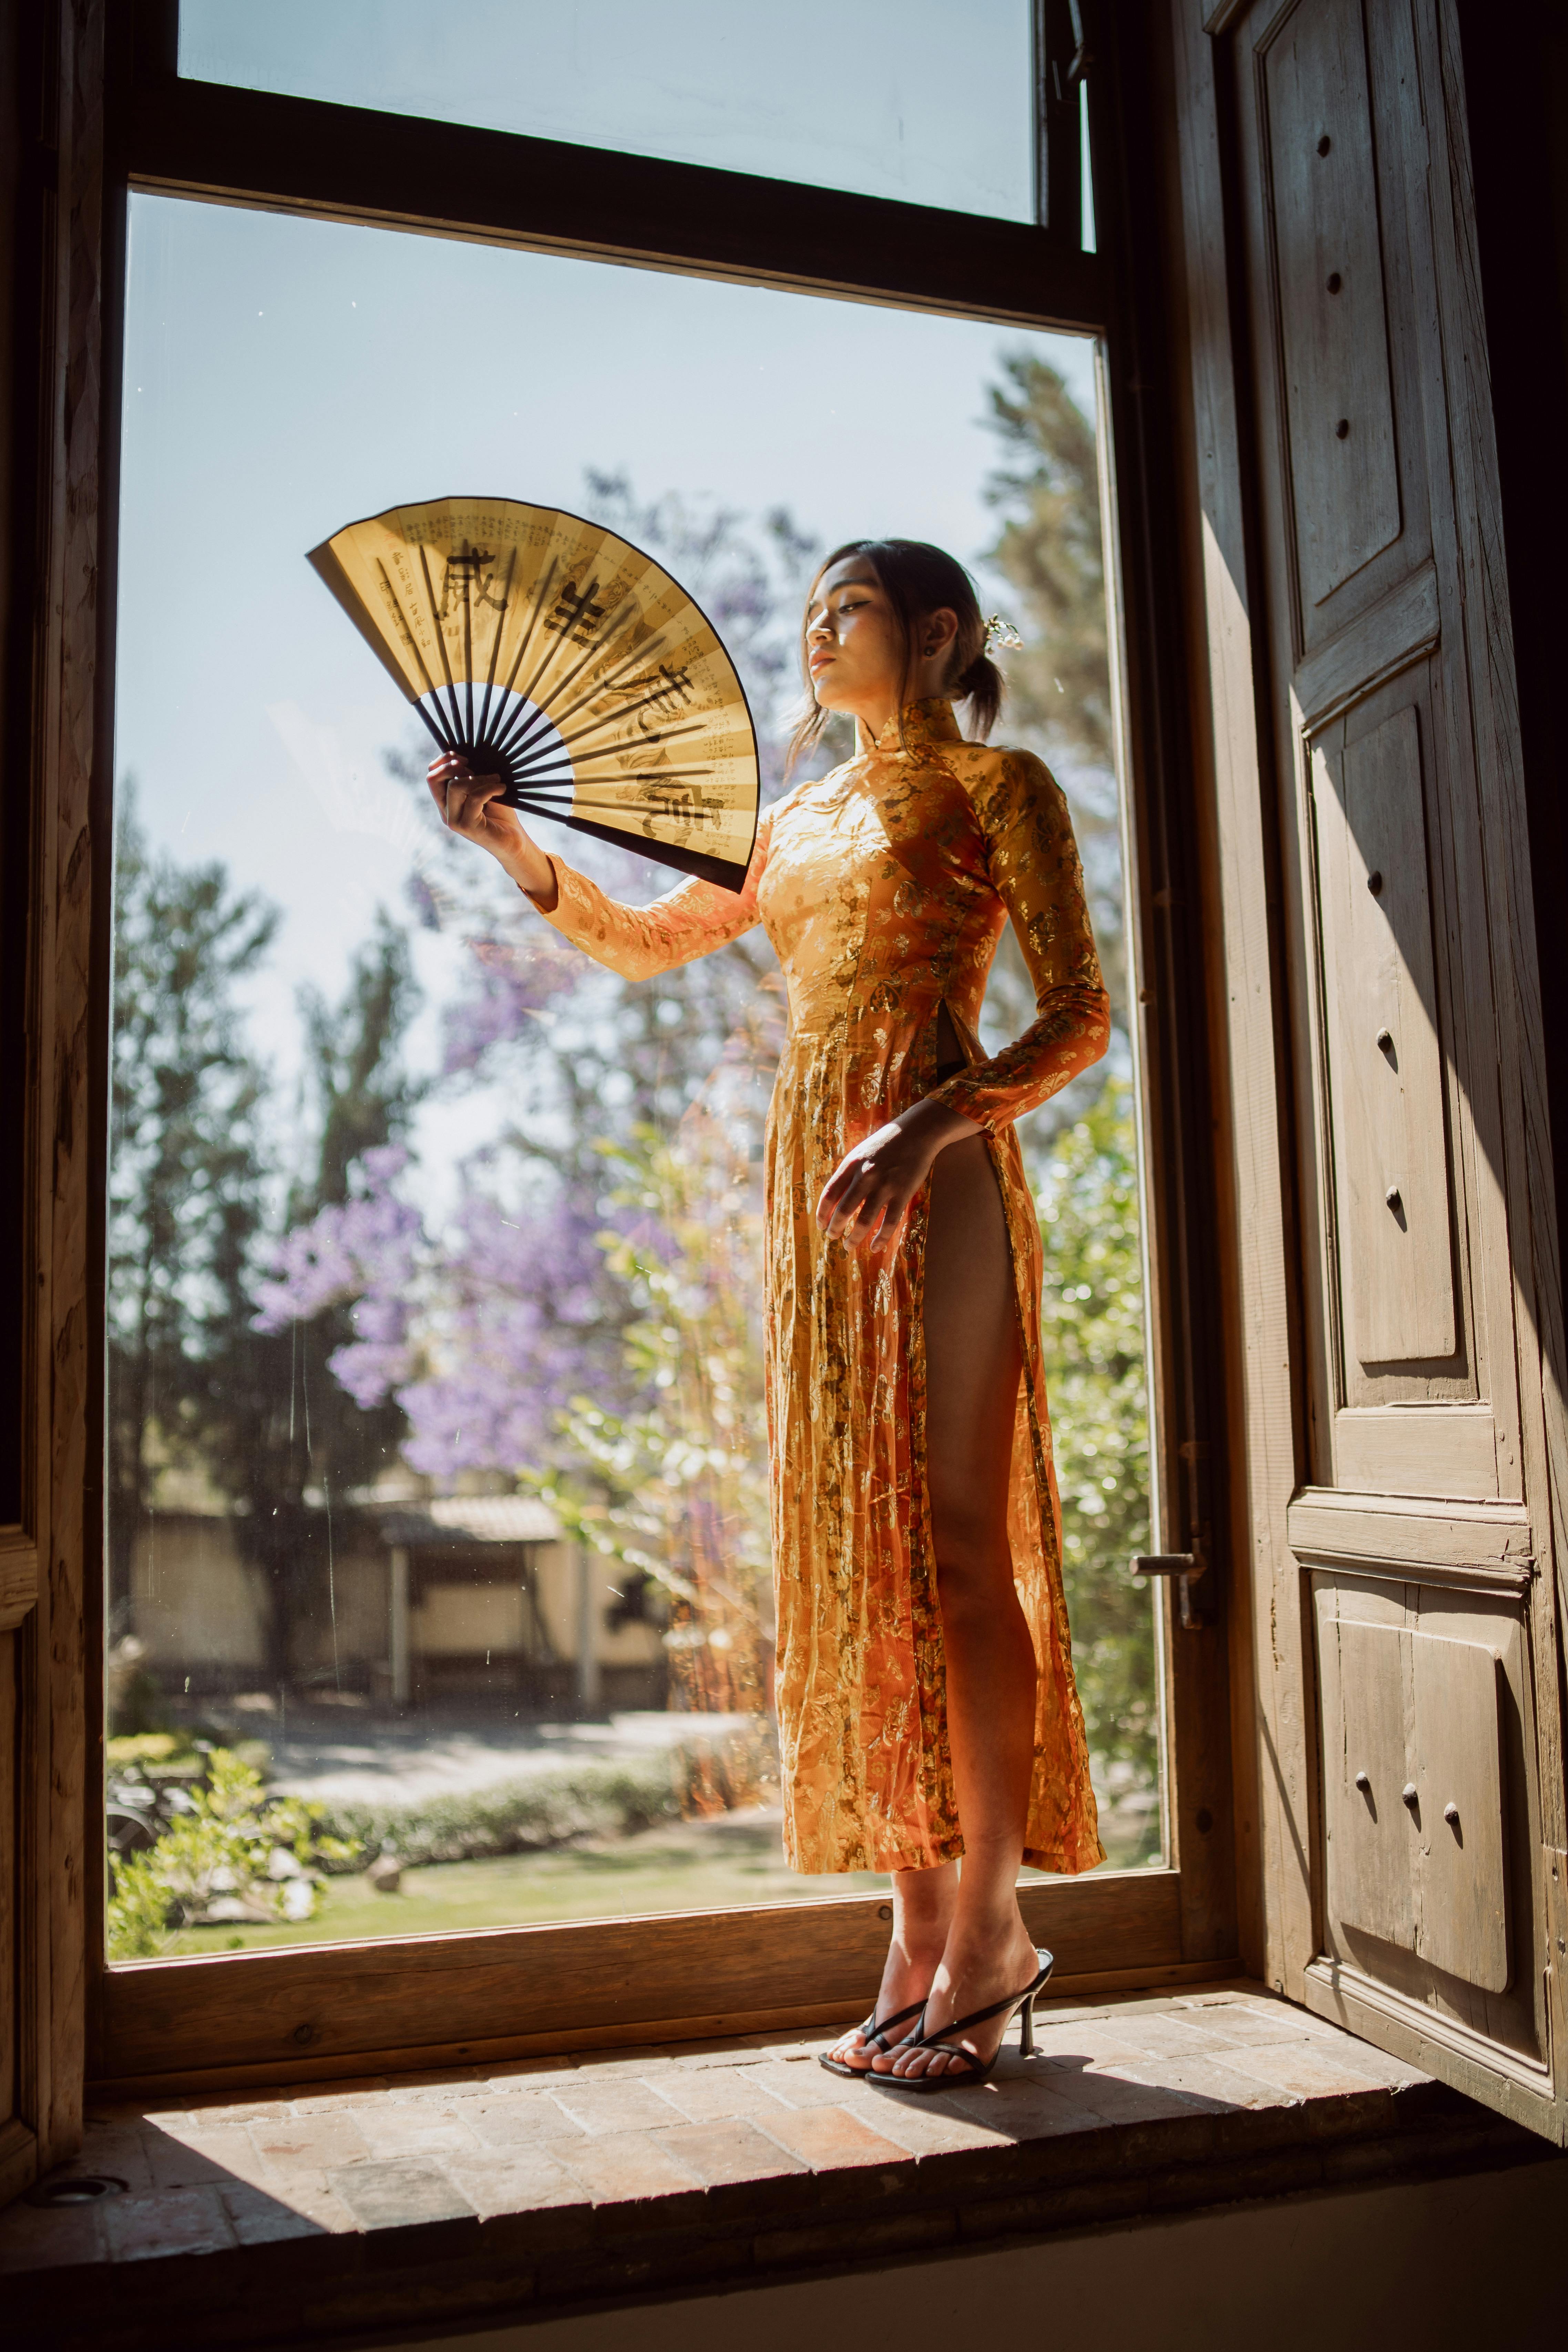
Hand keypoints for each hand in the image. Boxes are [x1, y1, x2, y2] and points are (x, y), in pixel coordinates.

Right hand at [426, 752, 557, 903]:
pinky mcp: (468, 826)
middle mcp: (446, 813)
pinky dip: (490, 788)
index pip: (432, 777)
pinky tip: (502, 789)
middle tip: (474, 767)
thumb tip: (465, 758)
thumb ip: (471, 777)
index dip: (443, 761)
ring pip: (455, 787)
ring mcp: (455, 821)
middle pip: (436, 780)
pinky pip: (475, 797)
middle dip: (455, 767)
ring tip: (497, 781)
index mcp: (447, 803)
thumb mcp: (484, 791)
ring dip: (479, 778)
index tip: (463, 757)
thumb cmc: (501, 816)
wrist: (515, 843)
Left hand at [816, 1098, 981, 1252]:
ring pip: (864, 1220)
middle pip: (843, 1210)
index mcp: (851, 1164)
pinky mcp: (903, 1194)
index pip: (830, 1194)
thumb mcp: (860, 1152)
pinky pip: (889, 1222)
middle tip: (832, 1237)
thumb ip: (848, 1174)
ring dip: (854, 1237)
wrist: (917, 1132)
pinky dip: (880, 1238)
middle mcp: (865, 1175)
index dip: (822, 1213)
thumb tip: (834, 1199)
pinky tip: (874, 1247)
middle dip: (835, 1228)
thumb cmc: (886, 1143)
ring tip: (848, 1246)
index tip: (821, 1225)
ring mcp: (885, 1185)